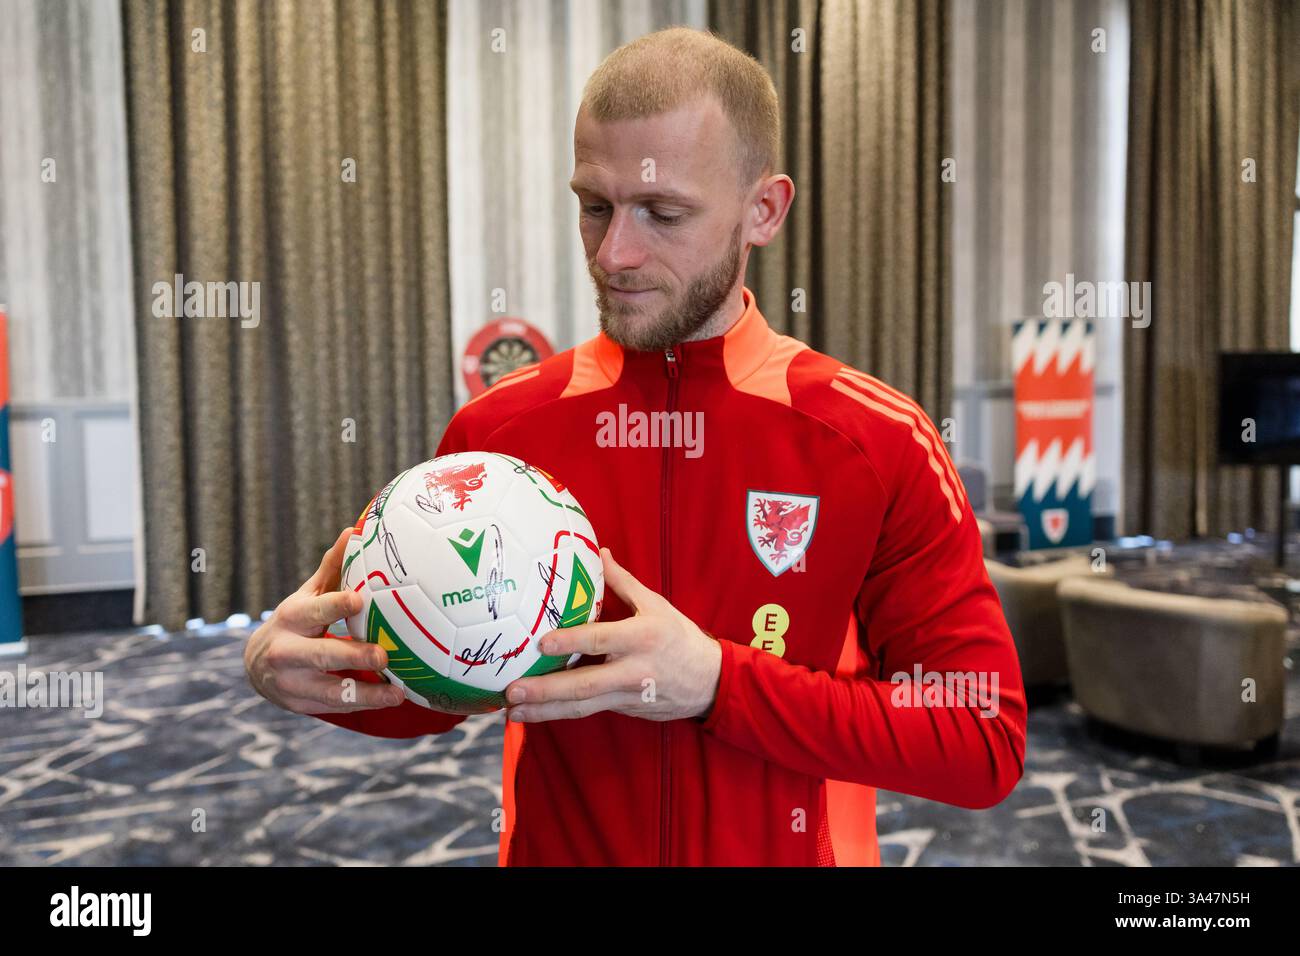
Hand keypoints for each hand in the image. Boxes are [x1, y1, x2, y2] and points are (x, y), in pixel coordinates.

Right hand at [244, 527, 405, 714]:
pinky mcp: (300, 705)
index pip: (315, 610)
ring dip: (365, 694)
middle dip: (352, 656)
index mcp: (292, 617)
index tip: (360, 601)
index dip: (336, 605)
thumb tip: (353, 531)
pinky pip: (335, 706)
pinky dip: (363, 704)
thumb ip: (332, 570)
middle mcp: (286, 651)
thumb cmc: (297, 622)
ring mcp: (291, 682)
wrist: (258, 666)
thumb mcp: (307, 596)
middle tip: (384, 656)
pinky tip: (390, 700)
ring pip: (329, 691)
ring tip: (396, 694)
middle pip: (321, 655)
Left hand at [503, 547, 721, 722]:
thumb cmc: (679, 636)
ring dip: (545, 711)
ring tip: (513, 713)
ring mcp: (628, 695)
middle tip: (512, 691)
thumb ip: (623, 582)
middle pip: (584, 685)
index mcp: (641, 638)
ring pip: (582, 707)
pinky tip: (534, 714)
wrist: (710, 681)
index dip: (571, 643)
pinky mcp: (624, 710)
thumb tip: (599, 552)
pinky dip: (559, 714)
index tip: (541, 643)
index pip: (601, 640)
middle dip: (546, 690)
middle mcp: (633, 670)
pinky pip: (588, 711)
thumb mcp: (656, 605)